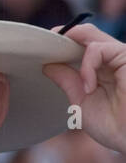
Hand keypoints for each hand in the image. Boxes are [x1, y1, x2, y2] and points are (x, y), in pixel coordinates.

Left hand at [42, 22, 125, 154]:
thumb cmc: (116, 127)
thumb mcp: (82, 101)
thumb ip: (68, 81)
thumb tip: (48, 65)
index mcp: (104, 69)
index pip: (81, 46)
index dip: (62, 45)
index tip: (44, 50)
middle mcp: (113, 59)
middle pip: (85, 35)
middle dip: (62, 39)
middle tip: (45, 46)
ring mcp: (121, 57)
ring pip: (89, 36)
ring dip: (70, 52)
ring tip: (70, 77)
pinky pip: (97, 48)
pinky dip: (86, 66)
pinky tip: (89, 86)